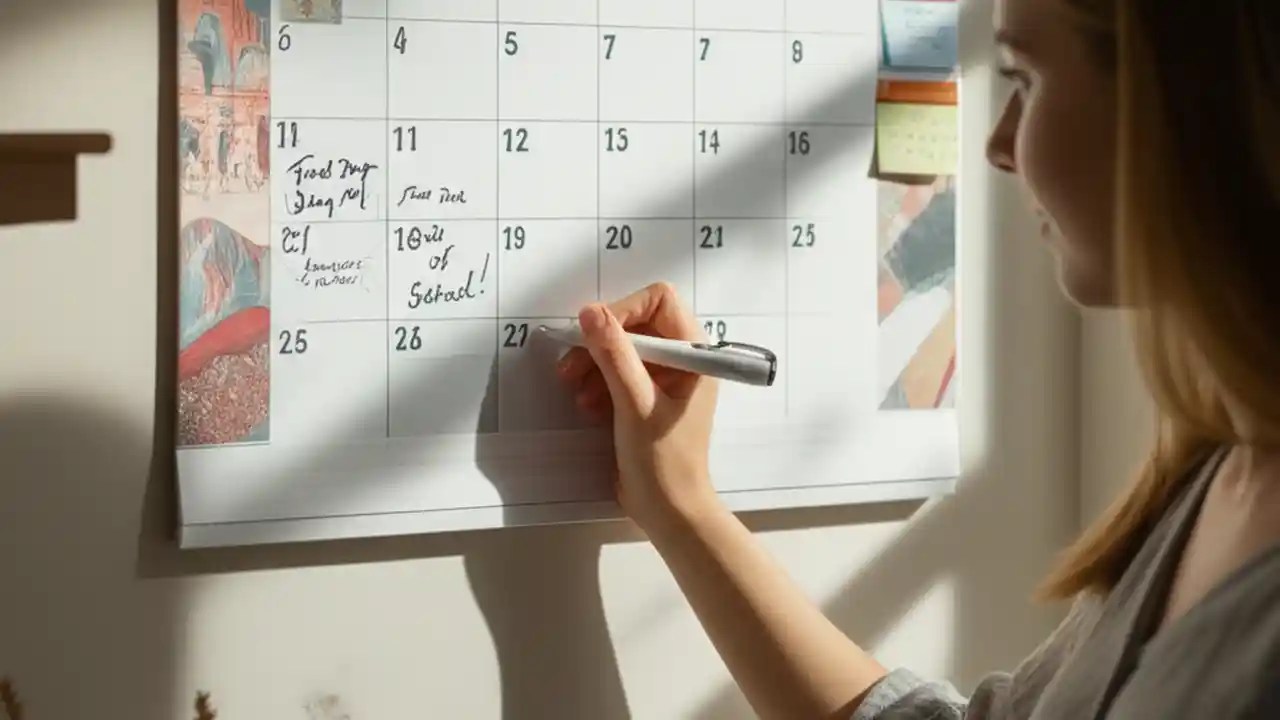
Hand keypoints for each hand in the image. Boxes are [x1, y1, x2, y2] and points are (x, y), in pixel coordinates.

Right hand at [557, 283, 722, 535]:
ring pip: (622, 347)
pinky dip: (599, 383)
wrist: (669, 511)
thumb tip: (590, 312)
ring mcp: (666, 377)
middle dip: (601, 343)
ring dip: (595, 365)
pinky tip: (589, 407)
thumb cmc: (664, 460)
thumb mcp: (635, 404)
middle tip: (570, 368)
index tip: (594, 335)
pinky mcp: (648, 396)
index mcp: (695, 353)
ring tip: (578, 394)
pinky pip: (619, 372)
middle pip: (635, 323)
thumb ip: (614, 355)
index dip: (622, 310)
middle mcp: (683, 358)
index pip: (658, 300)